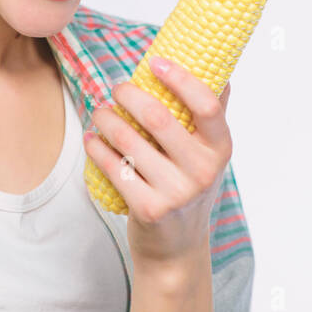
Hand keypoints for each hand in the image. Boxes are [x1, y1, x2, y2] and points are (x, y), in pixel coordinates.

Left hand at [83, 55, 232, 268]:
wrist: (177, 249)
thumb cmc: (190, 188)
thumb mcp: (209, 155)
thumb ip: (212, 115)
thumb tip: (220, 71)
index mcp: (220, 149)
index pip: (207, 104)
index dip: (180, 78)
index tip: (155, 62)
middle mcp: (203, 171)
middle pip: (159, 118)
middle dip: (129, 95)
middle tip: (117, 87)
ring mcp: (177, 193)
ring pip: (129, 142)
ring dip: (107, 119)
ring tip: (100, 112)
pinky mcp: (149, 209)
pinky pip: (114, 168)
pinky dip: (97, 148)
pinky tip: (92, 138)